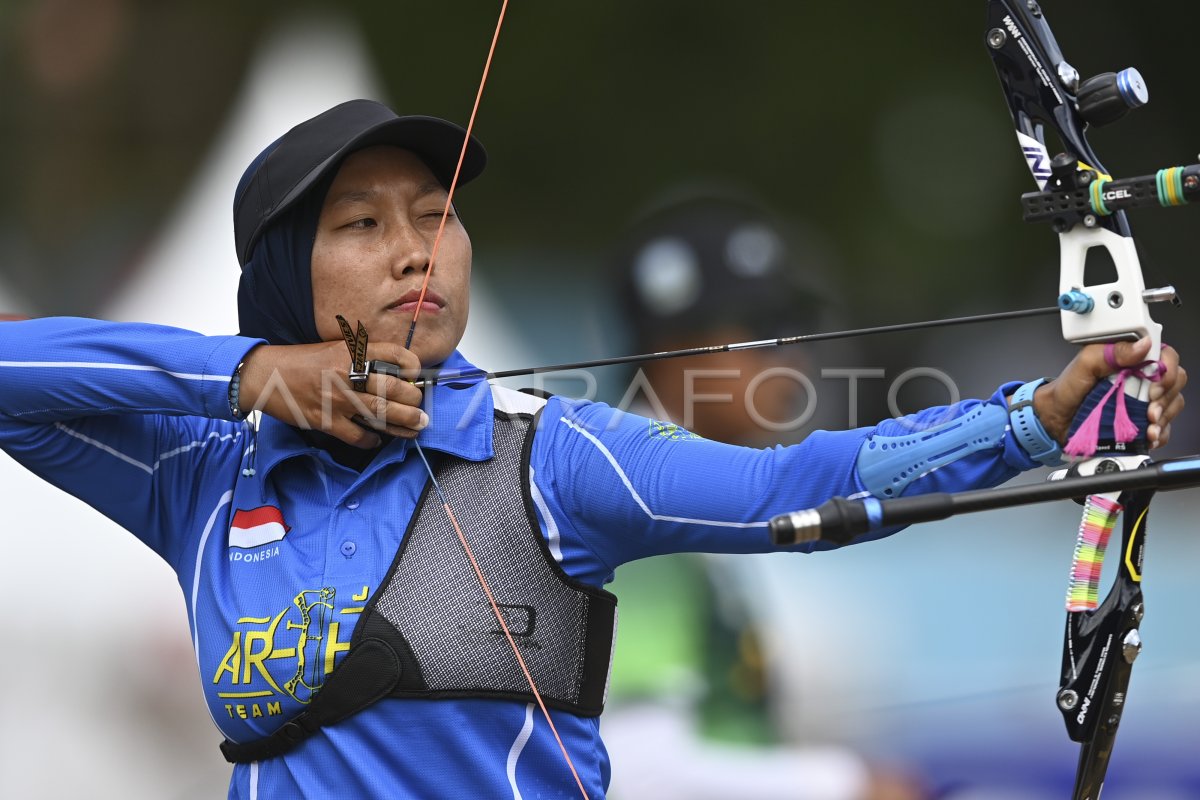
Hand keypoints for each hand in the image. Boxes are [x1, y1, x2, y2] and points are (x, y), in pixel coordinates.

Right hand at [237, 342, 427, 447]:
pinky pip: (358, 434)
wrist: (266, 374)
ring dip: (404, 423)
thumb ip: (361, 358)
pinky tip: (378, 439)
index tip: (416, 376)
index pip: (392, 354)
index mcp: (351, 351)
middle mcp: (346, 372)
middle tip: (422, 411)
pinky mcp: (326, 420)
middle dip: (413, 402)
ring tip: (416, 428)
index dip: (411, 365)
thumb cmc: (303, 362)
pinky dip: (372, 439)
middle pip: (392, 388)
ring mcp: (337, 398)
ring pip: (381, 412)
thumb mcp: (335, 349)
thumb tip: (393, 375)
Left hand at [1032, 337, 1186, 448]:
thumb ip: (1111, 352)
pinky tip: (1147, 437)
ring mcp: (1142, 401)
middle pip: (1174, 382)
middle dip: (1166, 397)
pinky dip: (1158, 434)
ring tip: (1147, 427)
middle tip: (1149, 409)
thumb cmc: (1067, 390)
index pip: (1165, 357)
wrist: (1054, 420)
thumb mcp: (1084, 365)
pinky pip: (1162, 428)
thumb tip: (1142, 346)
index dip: (1167, 370)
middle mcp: (1140, 378)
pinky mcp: (1140, 422)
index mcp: (1130, 359)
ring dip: (1164, 417)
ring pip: (1172, 405)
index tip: (1153, 386)